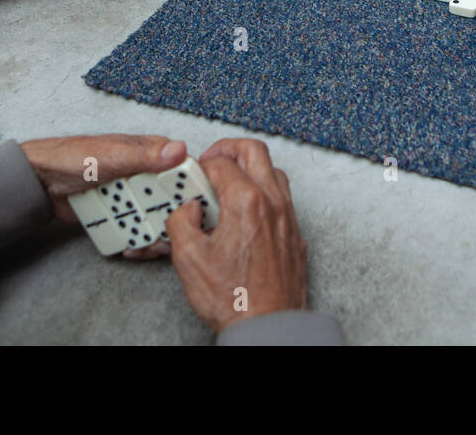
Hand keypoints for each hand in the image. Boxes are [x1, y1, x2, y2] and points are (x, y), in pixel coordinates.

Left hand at [20, 134, 187, 259]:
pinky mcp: (123, 212)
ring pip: (157, 219)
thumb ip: (146, 155)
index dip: (193, 193)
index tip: (193, 212)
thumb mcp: (113, 156)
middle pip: (173, 202)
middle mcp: (149, 175)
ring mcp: (135, 195)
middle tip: (165, 238)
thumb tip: (179, 150)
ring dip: (155, 236)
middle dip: (172, 223)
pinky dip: (137, 240)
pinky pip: (138, 229)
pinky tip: (131, 248)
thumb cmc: (74, 157)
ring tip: (144, 248)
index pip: (185, 173)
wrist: (40, 181)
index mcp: (153, 154)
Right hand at [166, 139, 306, 333]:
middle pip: (254, 150)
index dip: (201, 165)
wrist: (268, 326)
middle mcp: (273, 203)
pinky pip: (282, 197)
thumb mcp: (189, 258)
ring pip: (273, 171)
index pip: (221, 162)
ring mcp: (288, 217)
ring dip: (250, 169)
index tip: (191, 177)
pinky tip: (246, 211)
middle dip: (229, 149)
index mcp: (246, 202)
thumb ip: (181, 222)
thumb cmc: (235, 299)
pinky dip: (263, 192)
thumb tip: (187, 208)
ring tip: (228, 185)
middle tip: (212, 161)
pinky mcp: (295, 234)